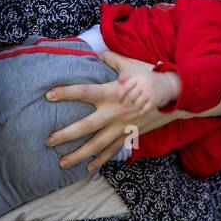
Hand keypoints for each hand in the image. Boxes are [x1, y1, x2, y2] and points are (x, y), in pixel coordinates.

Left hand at [44, 51, 176, 169]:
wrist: (171, 97)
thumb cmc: (150, 78)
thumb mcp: (130, 66)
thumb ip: (112, 59)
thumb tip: (98, 52)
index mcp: (112, 93)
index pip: (84, 92)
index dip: (65, 93)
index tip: (48, 95)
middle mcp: (114, 112)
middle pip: (85, 126)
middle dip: (65, 135)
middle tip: (48, 141)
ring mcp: (121, 127)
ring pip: (96, 145)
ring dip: (79, 155)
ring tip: (62, 163)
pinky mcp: (128, 135)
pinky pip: (112, 151)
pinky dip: (100, 160)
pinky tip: (88, 168)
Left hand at [117, 71, 177, 113]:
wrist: (168, 83)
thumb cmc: (151, 80)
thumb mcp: (141, 75)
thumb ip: (129, 77)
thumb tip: (119, 81)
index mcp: (139, 77)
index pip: (126, 87)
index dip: (121, 95)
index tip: (120, 101)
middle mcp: (144, 84)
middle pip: (131, 97)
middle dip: (132, 100)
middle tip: (136, 99)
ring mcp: (150, 92)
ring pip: (137, 104)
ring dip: (138, 105)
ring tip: (141, 103)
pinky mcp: (155, 100)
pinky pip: (144, 109)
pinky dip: (142, 112)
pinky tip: (142, 111)